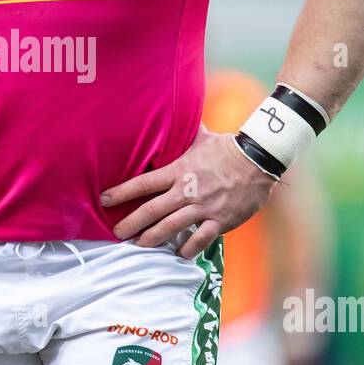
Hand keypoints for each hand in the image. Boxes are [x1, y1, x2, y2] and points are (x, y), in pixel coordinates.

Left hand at [101, 124, 277, 258]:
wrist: (259, 160)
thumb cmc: (228, 148)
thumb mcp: (203, 137)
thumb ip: (185, 133)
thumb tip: (174, 110)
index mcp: (179, 170)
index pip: (143, 183)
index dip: (122, 192)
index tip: (104, 200)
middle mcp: (186, 190)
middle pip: (151, 210)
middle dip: (130, 223)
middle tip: (116, 233)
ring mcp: (203, 207)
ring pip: (171, 227)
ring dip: (152, 238)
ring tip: (139, 245)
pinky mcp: (220, 220)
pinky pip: (200, 239)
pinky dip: (187, 248)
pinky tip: (179, 254)